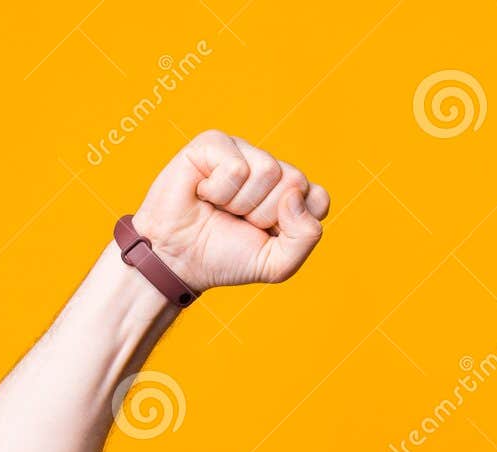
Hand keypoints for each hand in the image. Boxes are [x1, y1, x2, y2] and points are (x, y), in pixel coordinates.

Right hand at [131, 130, 331, 291]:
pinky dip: (219, 191)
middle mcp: (270, 169)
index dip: (293, 224)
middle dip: (266, 214)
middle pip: (296, 181)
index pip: (318, 198)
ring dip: (241, 203)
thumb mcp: (277, 263)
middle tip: (239, 221)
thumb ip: (305, 237)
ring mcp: (243, 152)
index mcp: (290, 194)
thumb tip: (295, 195)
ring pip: (268, 170)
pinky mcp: (214, 143)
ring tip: (221, 208)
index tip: (267, 234)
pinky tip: (203, 193)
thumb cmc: (226, 257)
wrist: (178, 259)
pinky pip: (237, 167)